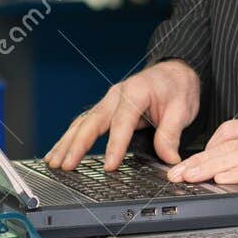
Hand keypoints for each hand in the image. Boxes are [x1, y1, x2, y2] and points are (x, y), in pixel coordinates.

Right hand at [43, 59, 199, 170]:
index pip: (122, 122)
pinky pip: (84, 124)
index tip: (110, 166)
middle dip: (77, 145)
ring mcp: (108, 102)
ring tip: (54, 162)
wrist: (174, 71)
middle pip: (93, 121)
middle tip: (66, 166)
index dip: (115, 145)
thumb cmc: (177, 87)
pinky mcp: (105, 109)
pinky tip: (58, 152)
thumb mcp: (182, 108)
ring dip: (67, 143)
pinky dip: (70, 138)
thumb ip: (171, 134)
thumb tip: (168, 159)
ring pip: (83, 123)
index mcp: (136, 92)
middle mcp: (117, 96)